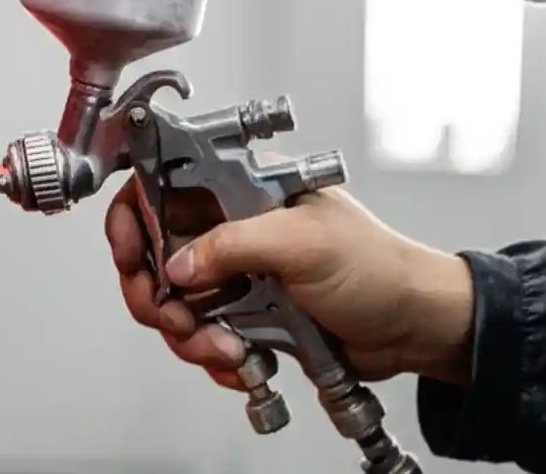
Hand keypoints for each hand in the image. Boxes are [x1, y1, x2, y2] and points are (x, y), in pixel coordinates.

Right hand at [104, 175, 475, 389]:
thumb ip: (232, 244)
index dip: (133, 217)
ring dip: (187, 332)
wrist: (414, 328)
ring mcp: (233, 271)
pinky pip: (199, 333)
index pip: (161, 186)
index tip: (130, 253)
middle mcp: (228, 226)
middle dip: (156, 292)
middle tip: (173, 315)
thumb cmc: (378, 268)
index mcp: (239, 189)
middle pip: (152, 252)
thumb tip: (176, 264)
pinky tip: (239, 358)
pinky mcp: (240, 311)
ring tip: (222, 347)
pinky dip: (210, 353)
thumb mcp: (303, 242)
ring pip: (171, 300)